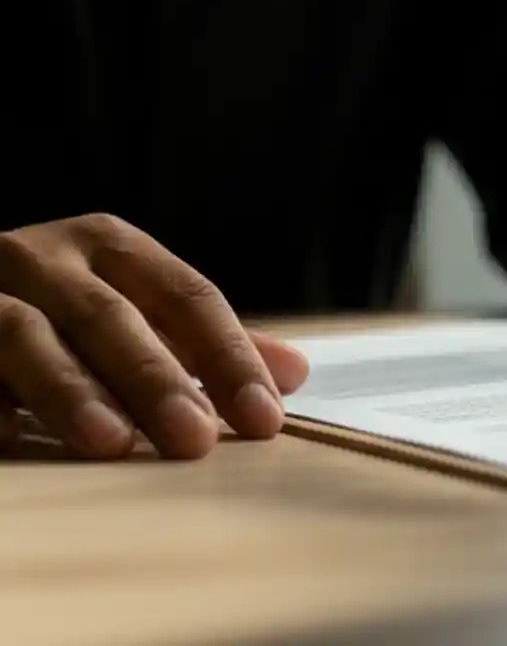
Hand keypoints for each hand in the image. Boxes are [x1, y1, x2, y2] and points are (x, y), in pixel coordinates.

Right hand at [0, 214, 309, 458]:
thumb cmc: (57, 310)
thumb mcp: (134, 310)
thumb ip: (205, 343)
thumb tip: (295, 373)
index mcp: (110, 247)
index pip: (188, 296)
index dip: (229, 357)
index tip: (266, 419)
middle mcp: (44, 257)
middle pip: (110, 316)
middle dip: (156, 378)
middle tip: (195, 440)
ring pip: (25, 334)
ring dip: (71, 390)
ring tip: (111, 443)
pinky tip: (14, 440)